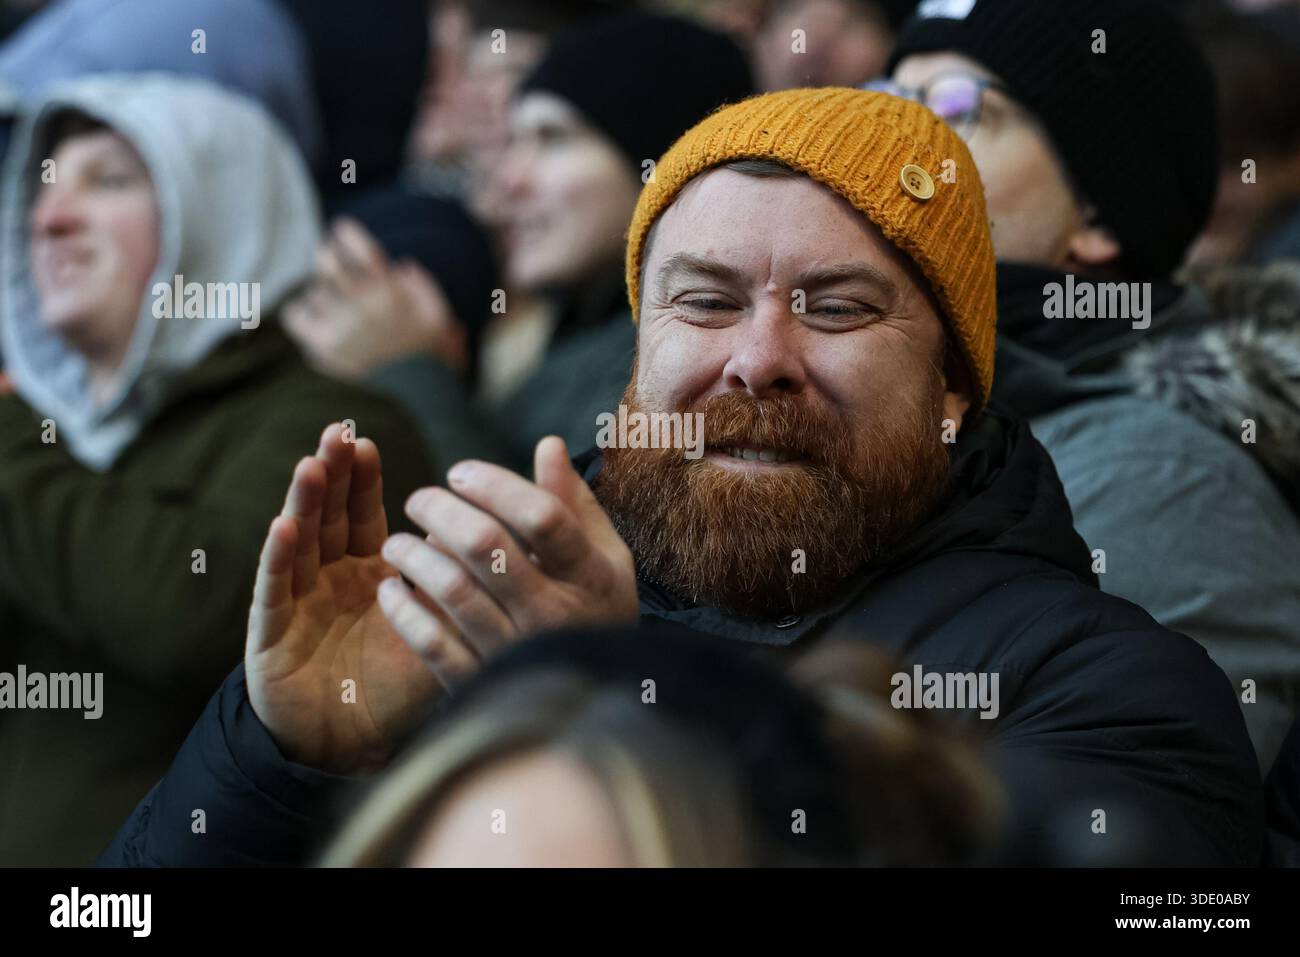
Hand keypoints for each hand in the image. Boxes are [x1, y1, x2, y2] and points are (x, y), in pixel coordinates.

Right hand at [245, 424, 469, 773]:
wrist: (351, 744)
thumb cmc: (398, 684)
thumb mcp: (441, 623)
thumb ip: (464, 579)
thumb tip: (505, 531)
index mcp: (368, 570)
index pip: (363, 514)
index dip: (362, 480)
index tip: (368, 443)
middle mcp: (329, 576)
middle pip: (328, 514)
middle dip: (332, 474)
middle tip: (338, 432)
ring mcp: (297, 599)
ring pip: (300, 540)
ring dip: (305, 502)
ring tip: (312, 465)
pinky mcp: (272, 630)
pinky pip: (275, 588)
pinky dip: (278, 557)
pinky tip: (283, 526)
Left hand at [283, 218, 466, 379]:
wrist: (411, 390)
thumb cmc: (423, 351)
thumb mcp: (436, 313)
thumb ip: (421, 285)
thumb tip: (402, 267)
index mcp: (390, 292)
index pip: (363, 250)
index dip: (349, 235)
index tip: (342, 227)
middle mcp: (362, 304)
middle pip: (326, 260)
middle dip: (326, 257)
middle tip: (328, 260)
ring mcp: (340, 323)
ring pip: (314, 289)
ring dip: (322, 293)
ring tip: (334, 306)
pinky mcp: (322, 343)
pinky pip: (297, 313)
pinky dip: (302, 313)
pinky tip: (314, 318)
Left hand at [377, 436, 640, 665]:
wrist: (595, 699)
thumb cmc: (595, 609)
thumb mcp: (602, 556)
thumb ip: (573, 503)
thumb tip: (546, 444)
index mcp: (589, 574)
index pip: (540, 516)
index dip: (495, 485)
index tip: (460, 472)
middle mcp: (554, 611)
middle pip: (486, 546)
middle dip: (441, 510)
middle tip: (418, 499)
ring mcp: (518, 650)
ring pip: (453, 590)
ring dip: (413, 557)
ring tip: (395, 543)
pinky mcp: (484, 684)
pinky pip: (432, 644)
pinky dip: (404, 613)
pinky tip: (391, 590)